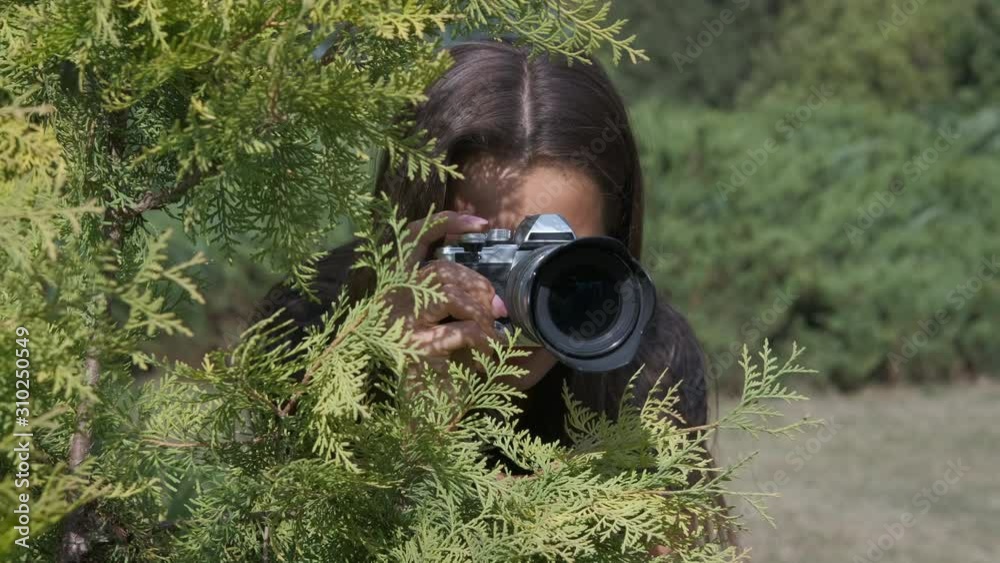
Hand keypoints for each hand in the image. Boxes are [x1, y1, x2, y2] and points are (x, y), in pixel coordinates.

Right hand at [387, 211, 507, 374]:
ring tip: (491, 331)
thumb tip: (499, 300)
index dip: (446, 223)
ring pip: (447, 293)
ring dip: (479, 311)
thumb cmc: (438, 368)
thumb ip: (460, 303)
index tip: (482, 224)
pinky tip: (490, 350)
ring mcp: (399, 322)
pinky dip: (482, 338)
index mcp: (397, 287)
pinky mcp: (414, 347)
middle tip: (498, 308)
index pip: (414, 237)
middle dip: (477, 284)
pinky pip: (459, 329)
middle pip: (439, 269)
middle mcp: (391, 299)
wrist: (421, 413)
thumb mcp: (447, 328)